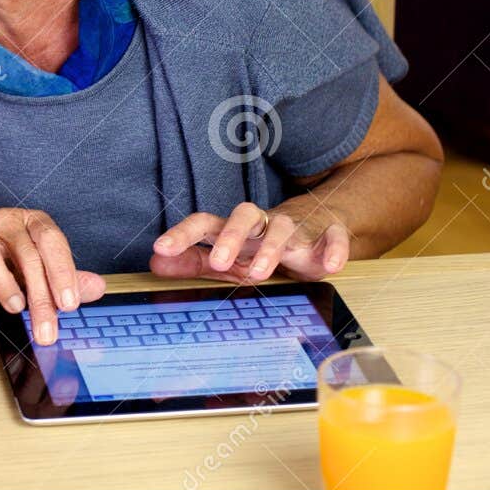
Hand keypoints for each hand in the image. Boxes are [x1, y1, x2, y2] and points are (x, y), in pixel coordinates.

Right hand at [0, 208, 106, 343]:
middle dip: (39, 296)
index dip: (61, 272)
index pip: (51, 240)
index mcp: (35, 222)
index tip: (68, 305)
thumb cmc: (25, 258)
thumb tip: (97, 287)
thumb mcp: (52, 267)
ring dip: (2, 281)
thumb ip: (73, 280)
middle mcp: (7, 222)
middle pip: (25, 253)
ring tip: (15, 306)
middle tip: (46, 330)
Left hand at [149, 201, 350, 283]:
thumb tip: (155, 263)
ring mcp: (296, 228)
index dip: (182, 234)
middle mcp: (262, 224)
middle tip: (219, 263)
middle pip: (244, 216)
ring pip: (283, 227)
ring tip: (260, 273)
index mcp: (233, 228)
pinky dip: (334, 249)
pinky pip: (333, 237)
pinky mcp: (327, 236)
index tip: (160, 248)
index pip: (204, 223)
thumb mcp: (227, 257)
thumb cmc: (262, 246)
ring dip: (271, 248)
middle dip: (230, 237)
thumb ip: (192, 262)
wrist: (314, 229)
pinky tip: (330, 265)